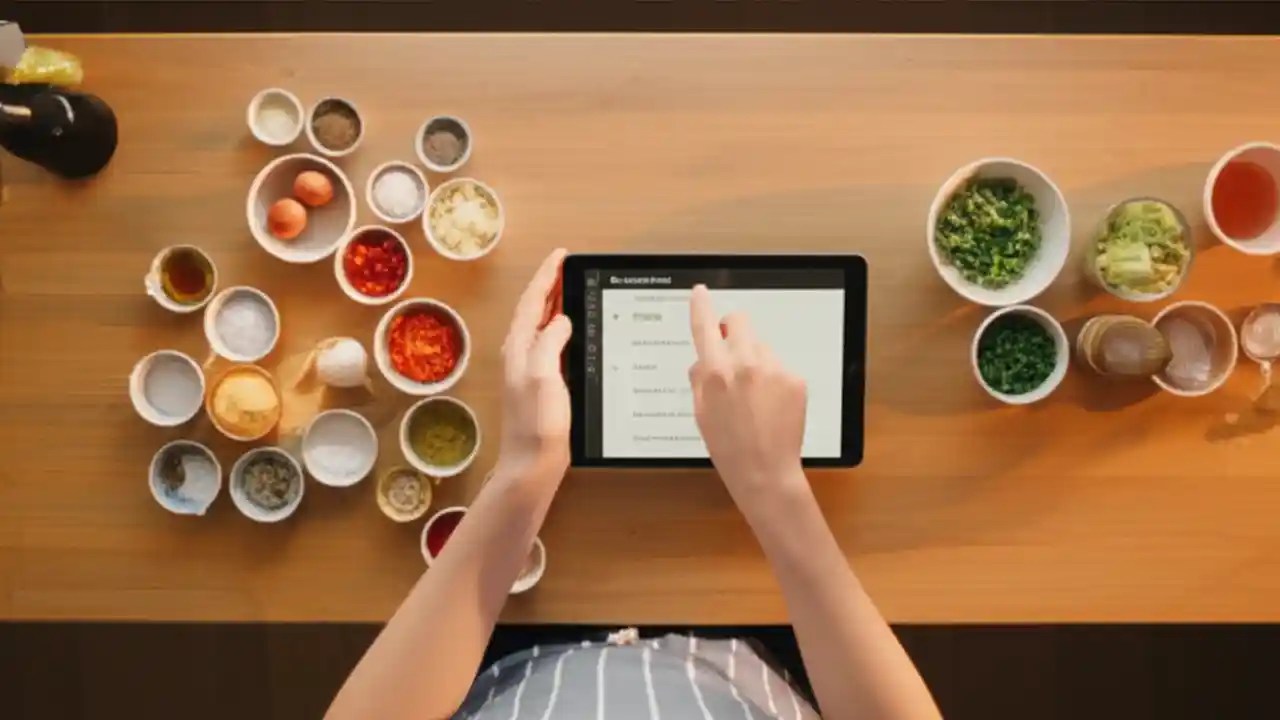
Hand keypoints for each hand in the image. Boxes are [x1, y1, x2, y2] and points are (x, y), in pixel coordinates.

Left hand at [496, 249, 572, 480]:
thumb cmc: (537, 424)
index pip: (532, 300)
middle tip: (567, 267)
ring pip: (540, 325)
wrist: (532, 464)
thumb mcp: (544, 376)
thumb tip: (560, 319)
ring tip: (570, 289)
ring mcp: (529, 370)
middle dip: (549, 284)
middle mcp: (521, 354)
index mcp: (520, 347)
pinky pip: (549, 343)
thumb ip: (549, 341)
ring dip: (554, 304)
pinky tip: (573, 332)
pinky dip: (560, 328)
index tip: (561, 255)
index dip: (547, 275)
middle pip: (533, 309)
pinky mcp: (540, 384)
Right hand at [688, 285, 808, 504]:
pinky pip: (780, 366)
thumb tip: (703, 358)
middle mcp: (745, 364)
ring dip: (755, 358)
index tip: (701, 292)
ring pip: (761, 345)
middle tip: (731, 351)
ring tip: (754, 394)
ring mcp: (773, 370)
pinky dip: (774, 379)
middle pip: (740, 322)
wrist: (764, 471)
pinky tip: (771, 404)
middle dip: (732, 330)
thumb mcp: (701, 412)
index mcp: (715, 372)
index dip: (701, 305)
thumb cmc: (729, 447)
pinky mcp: (794, 379)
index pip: (704, 326)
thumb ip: (700, 378)